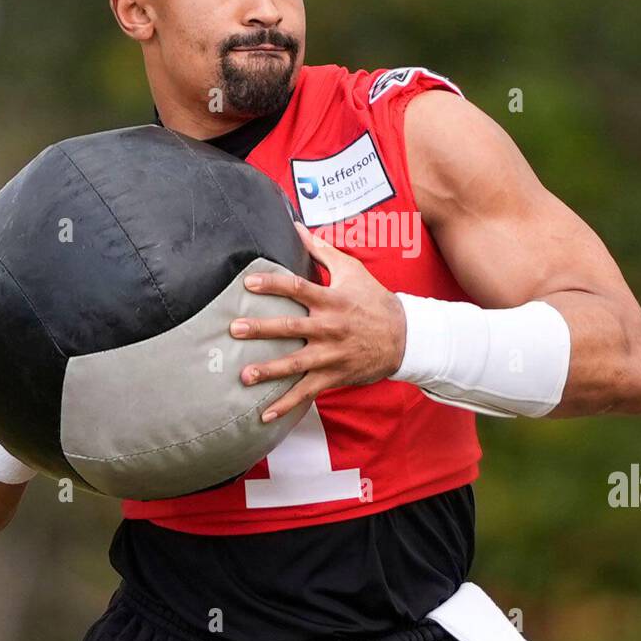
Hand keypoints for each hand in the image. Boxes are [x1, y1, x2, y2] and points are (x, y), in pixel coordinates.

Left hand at [230, 221, 406, 421]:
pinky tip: (265, 414)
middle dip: (261, 329)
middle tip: (235, 329)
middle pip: (291, 328)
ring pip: (296, 364)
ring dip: (269, 370)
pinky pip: (307, 392)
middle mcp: (330, 328)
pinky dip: (286, 404)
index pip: (298, 288)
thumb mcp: (352, 270)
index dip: (272, 284)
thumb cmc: (374, 300)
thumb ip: (321, 250)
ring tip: (244, 375)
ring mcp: (331, 355)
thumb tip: (296, 227)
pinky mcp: (334, 376)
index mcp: (332, 300)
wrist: (404, 336)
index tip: (248, 283)